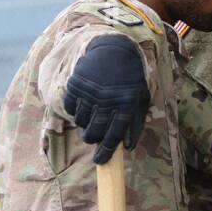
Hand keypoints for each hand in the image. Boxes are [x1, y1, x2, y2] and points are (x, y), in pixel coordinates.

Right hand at [64, 34, 150, 164]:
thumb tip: (128, 147)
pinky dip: (75, 111)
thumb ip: (136, 123)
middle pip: (95, 132)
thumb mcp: (141, 99)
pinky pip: (70, 108)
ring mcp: (91, 92)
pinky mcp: (77, 84)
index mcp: (127, 105)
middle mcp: (108, 100)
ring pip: (81, 121)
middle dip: (93, 139)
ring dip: (84, 125)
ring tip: (90, 118)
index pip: (114, 135)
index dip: (106, 151)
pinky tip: (82, 106)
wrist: (114, 50)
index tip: (100, 160)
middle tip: (93, 138)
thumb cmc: (130, 79)